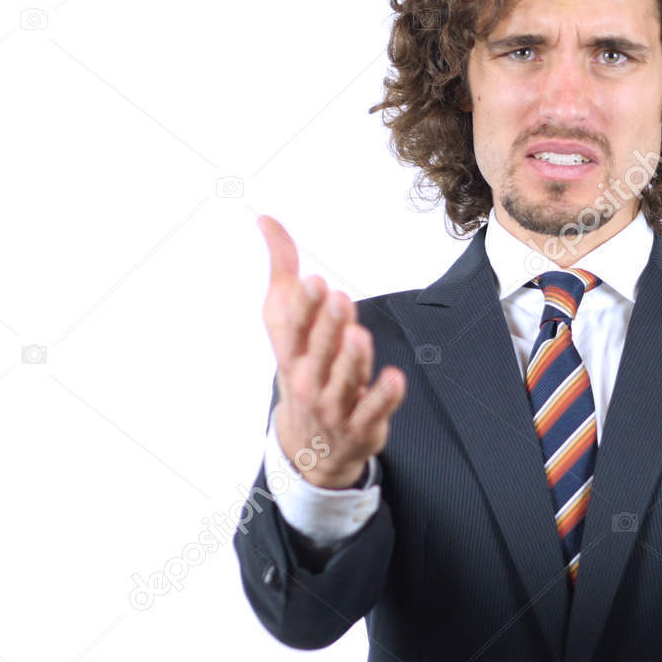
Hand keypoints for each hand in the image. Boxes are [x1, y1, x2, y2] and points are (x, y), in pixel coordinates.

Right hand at [258, 215, 405, 488]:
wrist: (309, 442)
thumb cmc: (300, 364)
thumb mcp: (285, 320)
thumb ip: (282, 268)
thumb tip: (266, 219)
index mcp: (291, 350)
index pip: (295, 327)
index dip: (304, 306)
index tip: (314, 281)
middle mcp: (309, 377)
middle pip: (320, 351)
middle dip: (328, 326)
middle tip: (339, 298)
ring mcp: (334, 404)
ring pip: (344, 381)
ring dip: (352, 359)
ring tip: (359, 336)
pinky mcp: (361, 423)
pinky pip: (373, 410)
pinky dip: (383, 396)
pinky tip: (395, 379)